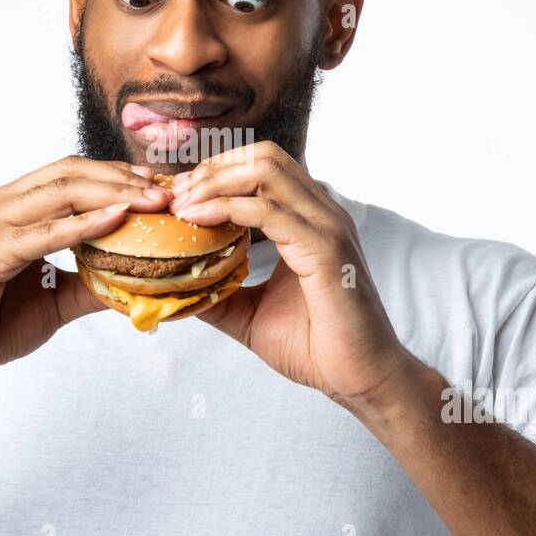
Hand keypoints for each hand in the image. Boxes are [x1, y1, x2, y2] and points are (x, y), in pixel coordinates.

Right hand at [0, 156, 171, 390]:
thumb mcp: (53, 300)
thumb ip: (90, 283)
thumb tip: (138, 282)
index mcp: (7, 207)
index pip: (67, 174)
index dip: (113, 174)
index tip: (155, 184)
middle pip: (67, 173)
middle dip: (120, 178)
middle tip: (164, 191)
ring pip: (59, 193)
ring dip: (112, 194)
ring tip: (152, 202)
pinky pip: (44, 232)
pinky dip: (84, 224)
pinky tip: (117, 219)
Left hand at [169, 142, 410, 411]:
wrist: (359, 378)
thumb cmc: (316, 346)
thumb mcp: (251, 314)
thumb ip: (218, 293)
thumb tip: (176, 286)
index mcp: (309, 219)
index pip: (262, 167)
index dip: (217, 171)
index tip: (180, 194)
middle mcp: (321, 213)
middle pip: (263, 157)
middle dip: (213, 168)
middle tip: (177, 194)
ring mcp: (326, 227)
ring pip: (266, 172)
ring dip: (215, 182)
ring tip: (182, 205)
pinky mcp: (325, 251)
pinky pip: (269, 212)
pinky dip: (226, 209)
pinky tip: (198, 220)